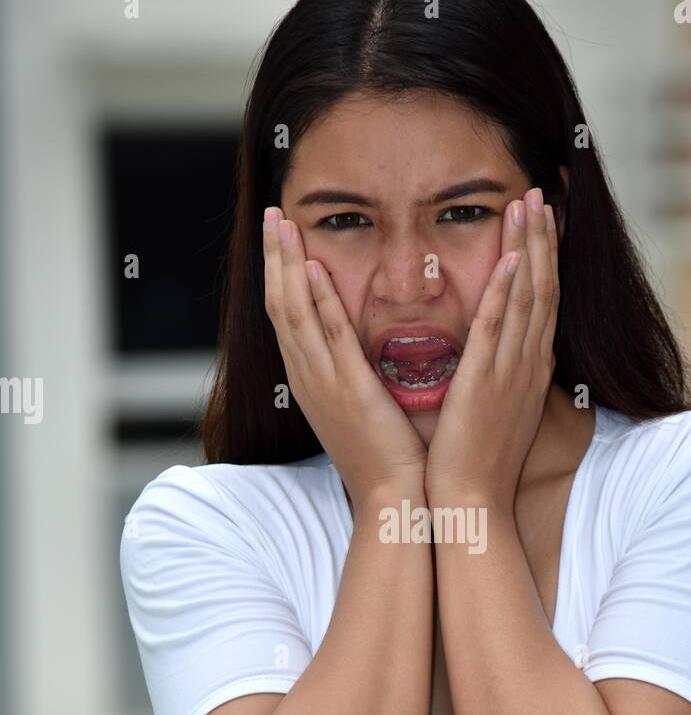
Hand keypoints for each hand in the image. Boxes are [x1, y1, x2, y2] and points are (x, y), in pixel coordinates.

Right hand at [263, 207, 428, 507]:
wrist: (393, 500)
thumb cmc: (387, 458)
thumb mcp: (363, 407)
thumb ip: (357, 373)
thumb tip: (361, 350)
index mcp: (312, 380)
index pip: (289, 315)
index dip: (282, 273)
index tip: (281, 237)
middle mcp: (308, 378)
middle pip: (280, 305)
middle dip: (275, 258)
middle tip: (272, 215)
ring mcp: (323, 384)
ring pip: (294, 312)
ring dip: (287, 265)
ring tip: (282, 224)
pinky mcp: (348, 391)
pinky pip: (329, 337)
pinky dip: (318, 300)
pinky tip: (315, 267)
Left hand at [424, 186, 559, 509]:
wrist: (471, 503)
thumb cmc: (476, 464)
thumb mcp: (494, 410)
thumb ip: (496, 376)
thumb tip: (494, 357)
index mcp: (528, 369)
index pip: (540, 303)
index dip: (543, 259)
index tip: (540, 222)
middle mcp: (527, 365)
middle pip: (542, 288)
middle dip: (542, 239)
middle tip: (539, 194)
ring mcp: (510, 372)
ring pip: (527, 298)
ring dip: (529, 248)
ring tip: (528, 204)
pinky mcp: (485, 383)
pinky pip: (499, 328)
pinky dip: (506, 291)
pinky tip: (510, 257)